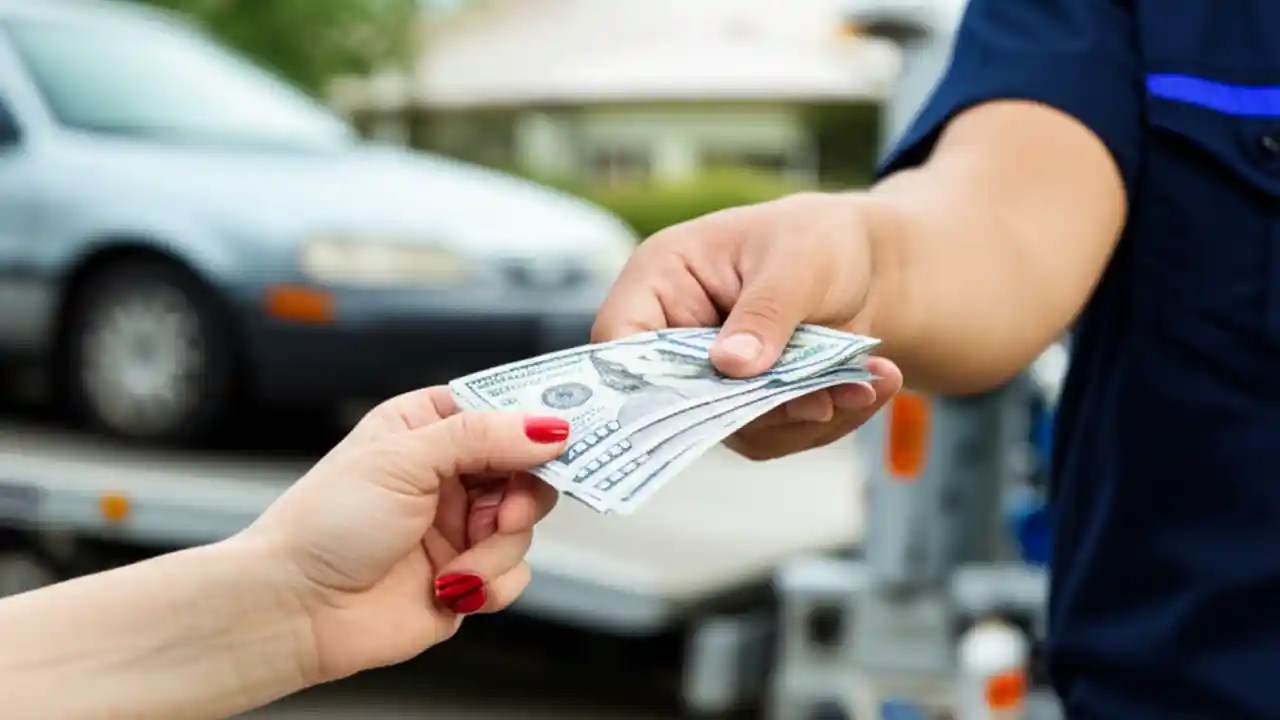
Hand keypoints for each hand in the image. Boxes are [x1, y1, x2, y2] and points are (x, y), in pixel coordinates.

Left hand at [242, 387, 567, 683]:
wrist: (297, 609)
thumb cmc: (327, 523)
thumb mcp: (404, 459)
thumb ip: (483, 436)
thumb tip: (549, 427)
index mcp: (429, 429)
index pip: (504, 410)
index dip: (536, 424)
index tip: (563, 439)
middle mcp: (451, 474)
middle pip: (530, 469)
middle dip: (523, 495)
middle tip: (507, 512)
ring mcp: (461, 526)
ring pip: (527, 525)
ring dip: (497, 549)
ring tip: (457, 565)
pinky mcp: (468, 575)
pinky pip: (516, 574)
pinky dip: (491, 583)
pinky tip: (452, 587)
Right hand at [594, 192, 902, 459]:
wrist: (869, 264)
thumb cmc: (820, 238)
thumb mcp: (799, 260)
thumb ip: (765, 312)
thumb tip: (730, 366)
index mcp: (661, 279)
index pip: (620, 341)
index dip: (638, 381)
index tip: (695, 404)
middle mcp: (674, 335)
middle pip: (679, 401)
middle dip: (759, 408)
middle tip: (821, 402)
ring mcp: (709, 379)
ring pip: (736, 429)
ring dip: (806, 417)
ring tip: (868, 384)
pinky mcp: (747, 407)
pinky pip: (777, 434)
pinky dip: (829, 418)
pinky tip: (872, 385)